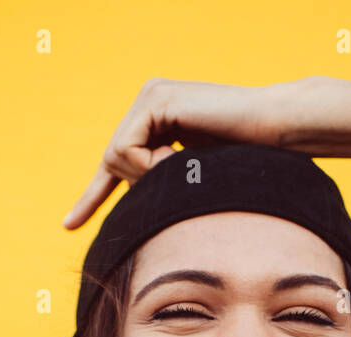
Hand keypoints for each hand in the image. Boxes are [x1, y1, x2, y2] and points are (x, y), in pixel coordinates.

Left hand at [62, 76, 317, 229]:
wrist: (280, 133)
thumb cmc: (252, 165)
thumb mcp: (197, 180)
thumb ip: (167, 186)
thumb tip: (140, 215)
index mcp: (158, 118)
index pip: (117, 161)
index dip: (93, 197)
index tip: (70, 226)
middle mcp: (150, 101)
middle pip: (114, 161)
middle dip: (138, 187)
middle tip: (176, 181)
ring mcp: (151, 95)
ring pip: (117, 157)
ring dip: (150, 177)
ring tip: (186, 168)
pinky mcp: (155, 98)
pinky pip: (127, 150)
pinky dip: (150, 166)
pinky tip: (179, 158)